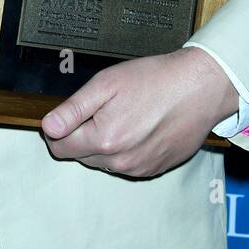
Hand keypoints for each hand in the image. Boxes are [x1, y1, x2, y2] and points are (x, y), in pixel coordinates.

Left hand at [40, 47, 238, 177]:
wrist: (200, 88)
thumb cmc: (155, 80)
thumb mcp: (106, 84)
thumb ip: (73, 109)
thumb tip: (48, 127)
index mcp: (104, 140)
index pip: (60, 148)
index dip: (58, 129)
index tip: (66, 114)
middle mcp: (120, 162)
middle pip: (81, 155)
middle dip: (81, 135)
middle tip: (100, 107)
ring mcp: (139, 168)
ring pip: (103, 161)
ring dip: (104, 142)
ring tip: (124, 114)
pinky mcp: (155, 168)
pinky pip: (126, 164)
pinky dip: (125, 148)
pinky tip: (138, 126)